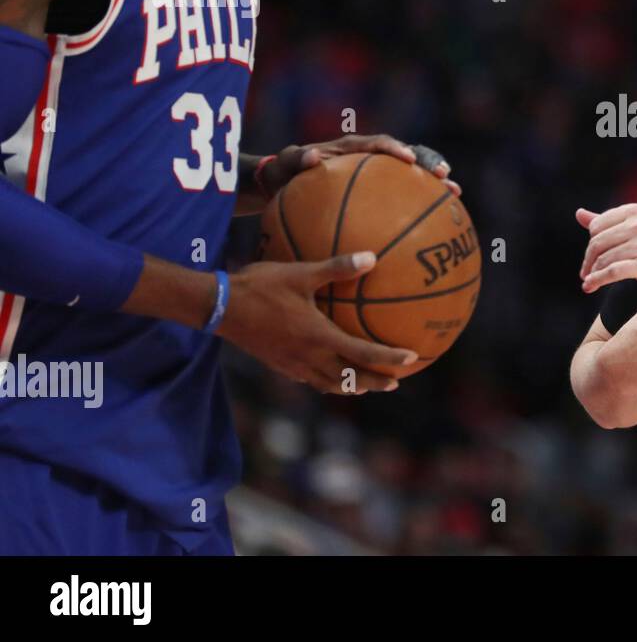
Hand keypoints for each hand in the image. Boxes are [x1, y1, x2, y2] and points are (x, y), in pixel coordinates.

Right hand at [218, 251, 417, 393]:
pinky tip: (329, 372)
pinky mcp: (279, 365)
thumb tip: (372, 256)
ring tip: (367, 384)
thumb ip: (337, 267)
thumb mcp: (301, 273)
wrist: (219, 307)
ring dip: (352, 385)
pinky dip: (327, 380)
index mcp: (318, 337)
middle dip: (375, 382)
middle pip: (350, 379)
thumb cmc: (260, 287)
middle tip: (397, 382)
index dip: (389, 359)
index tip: (412, 359)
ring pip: (329, 384)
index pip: (362, 354)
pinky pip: (310, 379)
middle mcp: (309, 357)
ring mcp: (292, 365)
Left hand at [262, 135, 460, 197]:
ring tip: (455, 193)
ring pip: (412, 175)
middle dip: (429, 162)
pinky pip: (404, 196)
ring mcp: (376, 176)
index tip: (408, 159)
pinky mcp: (379, 193)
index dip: (394, 149)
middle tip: (445, 175)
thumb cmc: (284, 174)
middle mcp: (369, 158)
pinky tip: (437, 223)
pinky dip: (421, 204)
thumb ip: (297, 159)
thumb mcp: (285, 165)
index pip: (377, 143)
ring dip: (434, 181)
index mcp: (350, 148)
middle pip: (407, 154)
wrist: (285, 184)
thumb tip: (312, 157)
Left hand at [576, 204, 636, 291]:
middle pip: (597, 242)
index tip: (591, 257)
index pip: (597, 226)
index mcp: (634, 211)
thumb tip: (579, 214)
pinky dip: (597, 281)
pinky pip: (611, 273)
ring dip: (592, 273)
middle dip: (589, 260)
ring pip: (603, 259)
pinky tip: (591, 287)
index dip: (592, 243)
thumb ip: (608, 220)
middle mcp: (636, 224)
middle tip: (586, 273)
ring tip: (589, 282)